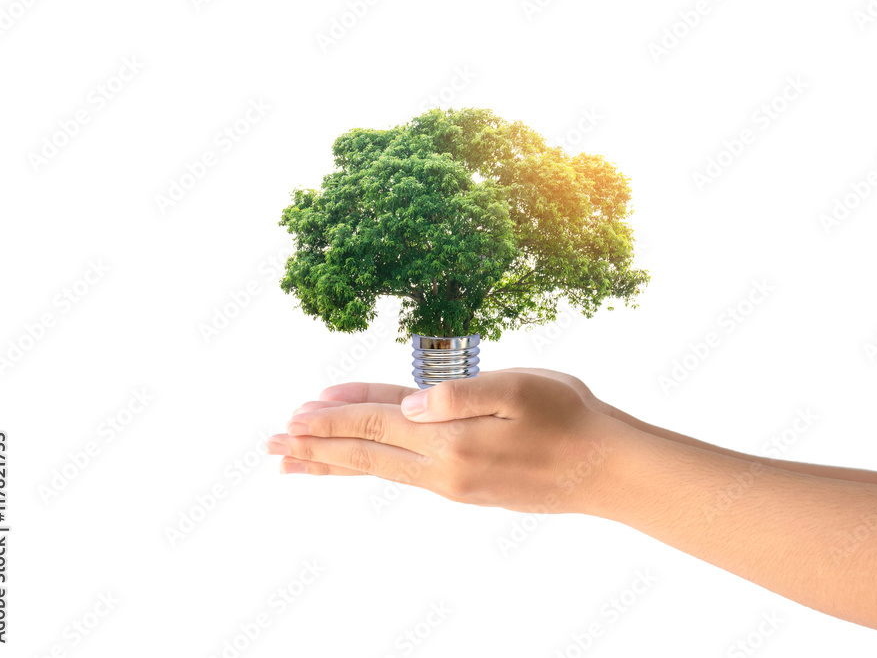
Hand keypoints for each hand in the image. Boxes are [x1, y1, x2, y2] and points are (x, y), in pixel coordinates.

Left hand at [270, 371, 623, 514]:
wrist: (607, 470)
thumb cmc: (570, 418)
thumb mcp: (519, 388)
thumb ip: (459, 394)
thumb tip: (408, 406)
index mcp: (451, 440)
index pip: (376, 423)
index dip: (334, 416)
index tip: (292, 415)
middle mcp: (443, 470)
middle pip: (365, 455)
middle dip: (315, 449)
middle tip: (270, 450)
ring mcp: (454, 484)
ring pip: (380, 469)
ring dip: (335, 464)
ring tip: (296, 466)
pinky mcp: (466, 488)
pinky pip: (403, 474)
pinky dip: (372, 467)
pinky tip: (366, 464)